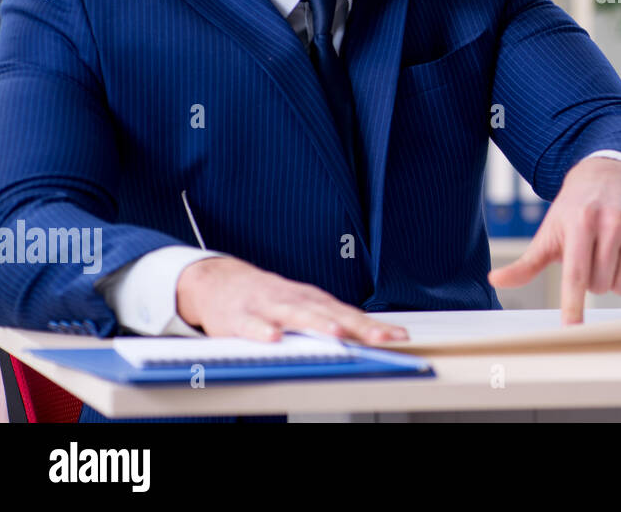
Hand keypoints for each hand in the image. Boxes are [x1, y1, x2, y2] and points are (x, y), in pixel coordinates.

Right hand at [176, 256, 408, 343]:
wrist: (220, 281)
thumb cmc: (269, 298)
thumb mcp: (303, 306)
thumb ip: (330, 320)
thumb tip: (366, 335)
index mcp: (314, 300)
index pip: (351, 315)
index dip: (375, 326)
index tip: (399, 336)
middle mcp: (296, 300)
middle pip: (331, 314)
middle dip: (357, 327)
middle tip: (381, 338)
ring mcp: (269, 306)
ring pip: (296, 316)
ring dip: (316, 324)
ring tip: (336, 335)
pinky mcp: (240, 317)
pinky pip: (252, 325)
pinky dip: (262, 331)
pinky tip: (273, 337)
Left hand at [487, 157, 620, 323]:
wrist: (609, 177)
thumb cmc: (574, 212)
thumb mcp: (549, 234)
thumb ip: (526, 263)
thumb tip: (495, 280)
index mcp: (580, 222)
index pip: (576, 274)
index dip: (573, 305)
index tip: (571, 330)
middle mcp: (611, 219)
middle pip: (602, 284)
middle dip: (594, 281)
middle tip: (592, 257)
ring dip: (616, 280)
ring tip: (610, 255)